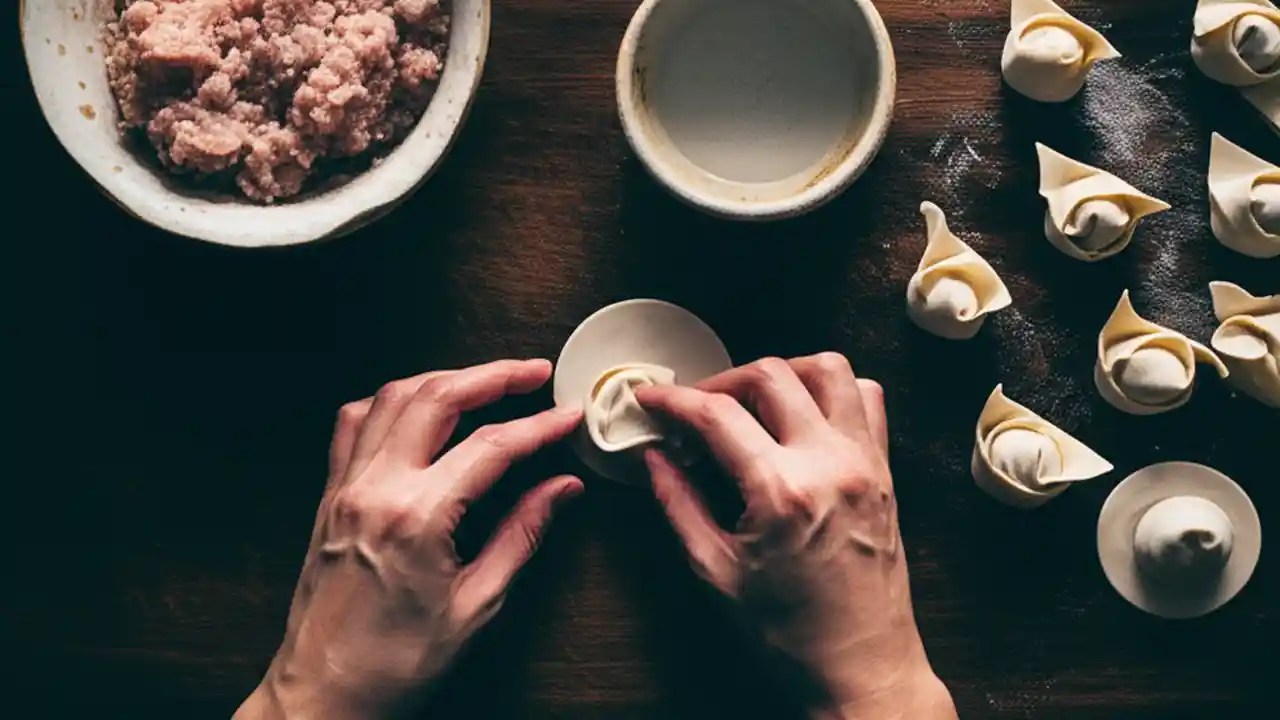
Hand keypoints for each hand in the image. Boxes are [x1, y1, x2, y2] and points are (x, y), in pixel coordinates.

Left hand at [236, 359, 583, 719]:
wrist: (324, 694)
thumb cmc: (394, 663)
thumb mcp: (476, 605)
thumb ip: (522, 536)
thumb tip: (561, 489)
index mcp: (416, 518)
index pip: (491, 447)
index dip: (539, 426)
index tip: (568, 415)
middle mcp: (375, 489)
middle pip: (438, 397)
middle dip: (492, 376)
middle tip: (532, 372)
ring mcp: (346, 487)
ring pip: (394, 397)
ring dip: (444, 379)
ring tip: (484, 381)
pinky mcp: (330, 496)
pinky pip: (354, 423)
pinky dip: (392, 402)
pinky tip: (419, 408)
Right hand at [636, 354, 956, 719]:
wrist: (862, 668)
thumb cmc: (791, 634)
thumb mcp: (716, 571)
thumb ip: (679, 503)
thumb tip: (653, 458)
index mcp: (783, 491)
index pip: (717, 415)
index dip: (673, 400)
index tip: (650, 400)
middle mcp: (830, 464)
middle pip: (770, 375)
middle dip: (720, 382)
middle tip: (694, 409)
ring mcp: (865, 462)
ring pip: (827, 369)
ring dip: (782, 372)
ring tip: (750, 401)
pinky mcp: (883, 471)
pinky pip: (866, 399)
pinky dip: (831, 391)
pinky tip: (801, 416)